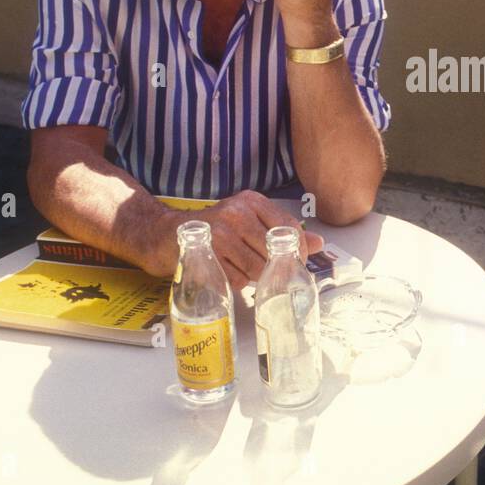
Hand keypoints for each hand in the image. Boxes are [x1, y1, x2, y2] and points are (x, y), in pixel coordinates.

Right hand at [181, 190, 324, 290]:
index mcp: (251, 201)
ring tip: (242, 269)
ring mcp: (220, 233)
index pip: (288, 227)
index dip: (298, 250)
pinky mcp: (207, 254)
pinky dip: (237, 282)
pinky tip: (227, 273)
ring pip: (257, 267)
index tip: (296, 263)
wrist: (165, 235)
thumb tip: (319, 242)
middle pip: (274, 250)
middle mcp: (237, 213)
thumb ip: (281, 231)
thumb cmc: (212, 229)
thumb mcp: (248, 221)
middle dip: (274, 267)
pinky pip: (237, 279)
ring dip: (255, 276)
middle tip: (268, 272)